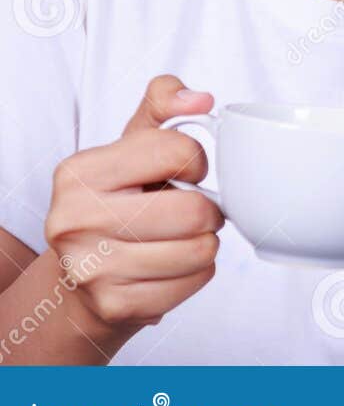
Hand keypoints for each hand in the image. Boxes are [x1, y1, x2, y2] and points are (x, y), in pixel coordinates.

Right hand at [43, 75, 222, 336]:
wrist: (85, 273)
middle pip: (194, 209)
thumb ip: (165, 104)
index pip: (179, 150)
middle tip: (191, 210)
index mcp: (78, 173)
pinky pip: (196, 280)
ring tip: (180, 237)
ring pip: (201, 249)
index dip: (196, 159)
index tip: (184, 170)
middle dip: (208, 208)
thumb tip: (200, 100)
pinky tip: (171, 264)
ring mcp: (91, 268)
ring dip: (205, 241)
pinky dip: (197, 272)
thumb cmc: (119, 200)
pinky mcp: (115, 305)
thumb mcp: (133, 144)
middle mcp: (74, 221)